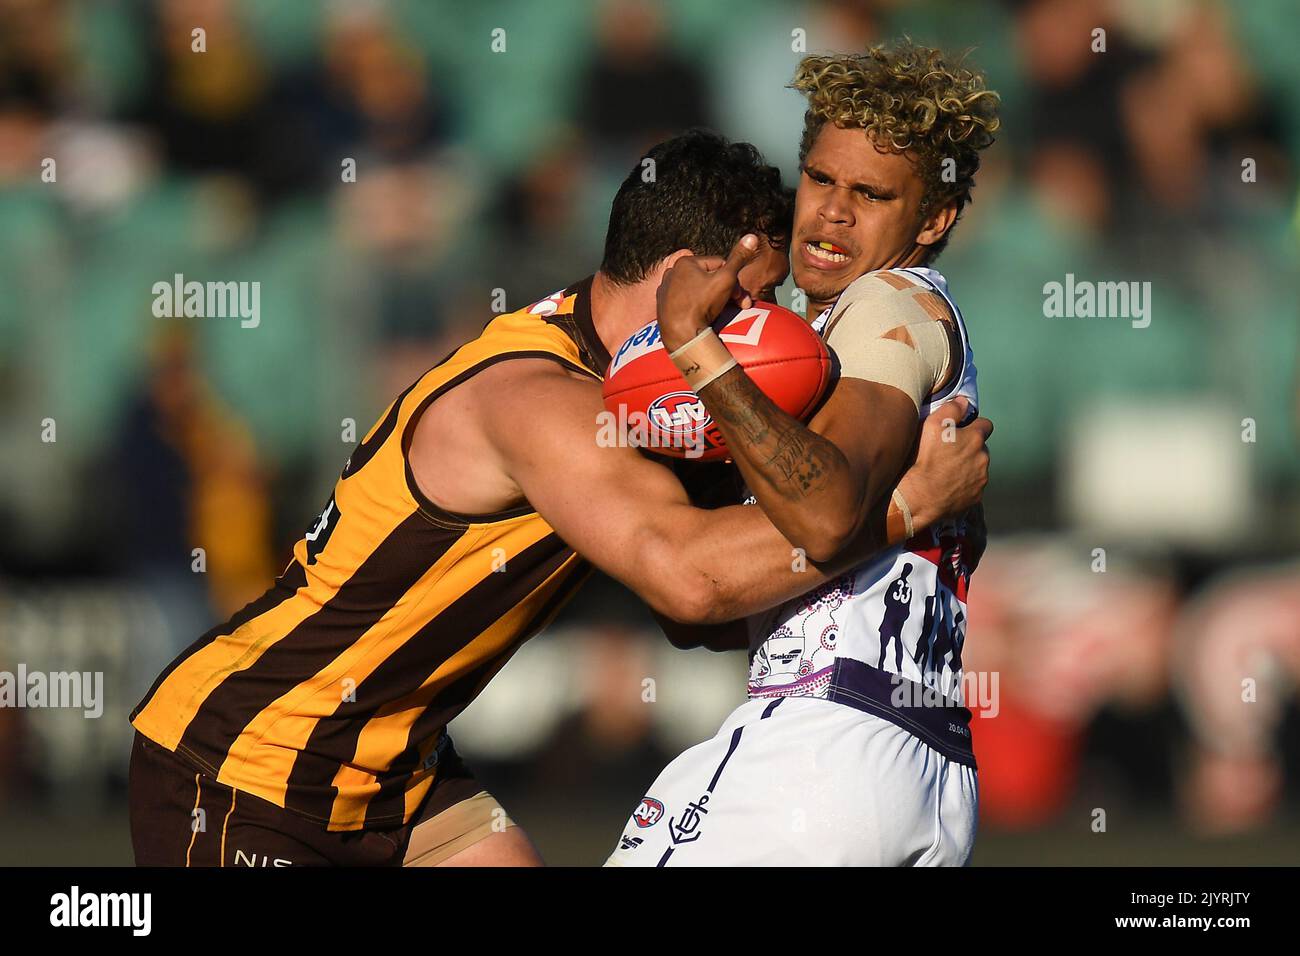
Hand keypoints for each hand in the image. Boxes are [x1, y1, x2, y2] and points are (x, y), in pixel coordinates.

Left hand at [656, 234, 760, 350]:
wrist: (681, 335)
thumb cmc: (703, 304)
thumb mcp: (726, 279)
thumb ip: (739, 258)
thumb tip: (752, 236)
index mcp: (686, 261)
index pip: (719, 264)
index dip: (732, 279)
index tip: (737, 295)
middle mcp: (672, 272)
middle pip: (707, 278)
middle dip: (724, 291)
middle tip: (736, 306)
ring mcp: (665, 290)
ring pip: (696, 290)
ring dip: (710, 299)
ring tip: (718, 312)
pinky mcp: (662, 307)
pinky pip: (684, 302)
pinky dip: (694, 307)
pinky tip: (701, 317)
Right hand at [897, 397, 991, 527]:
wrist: (921, 496)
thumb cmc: (926, 458)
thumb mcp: (933, 425)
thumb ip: (951, 409)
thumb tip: (964, 401)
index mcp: (976, 438)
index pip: (986, 425)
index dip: (973, 426)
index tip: (960, 431)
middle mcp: (984, 458)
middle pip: (981, 448)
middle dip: (970, 448)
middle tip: (949, 452)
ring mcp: (981, 479)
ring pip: (978, 468)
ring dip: (967, 467)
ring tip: (947, 470)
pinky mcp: (976, 497)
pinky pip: (973, 487)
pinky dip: (964, 485)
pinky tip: (948, 485)